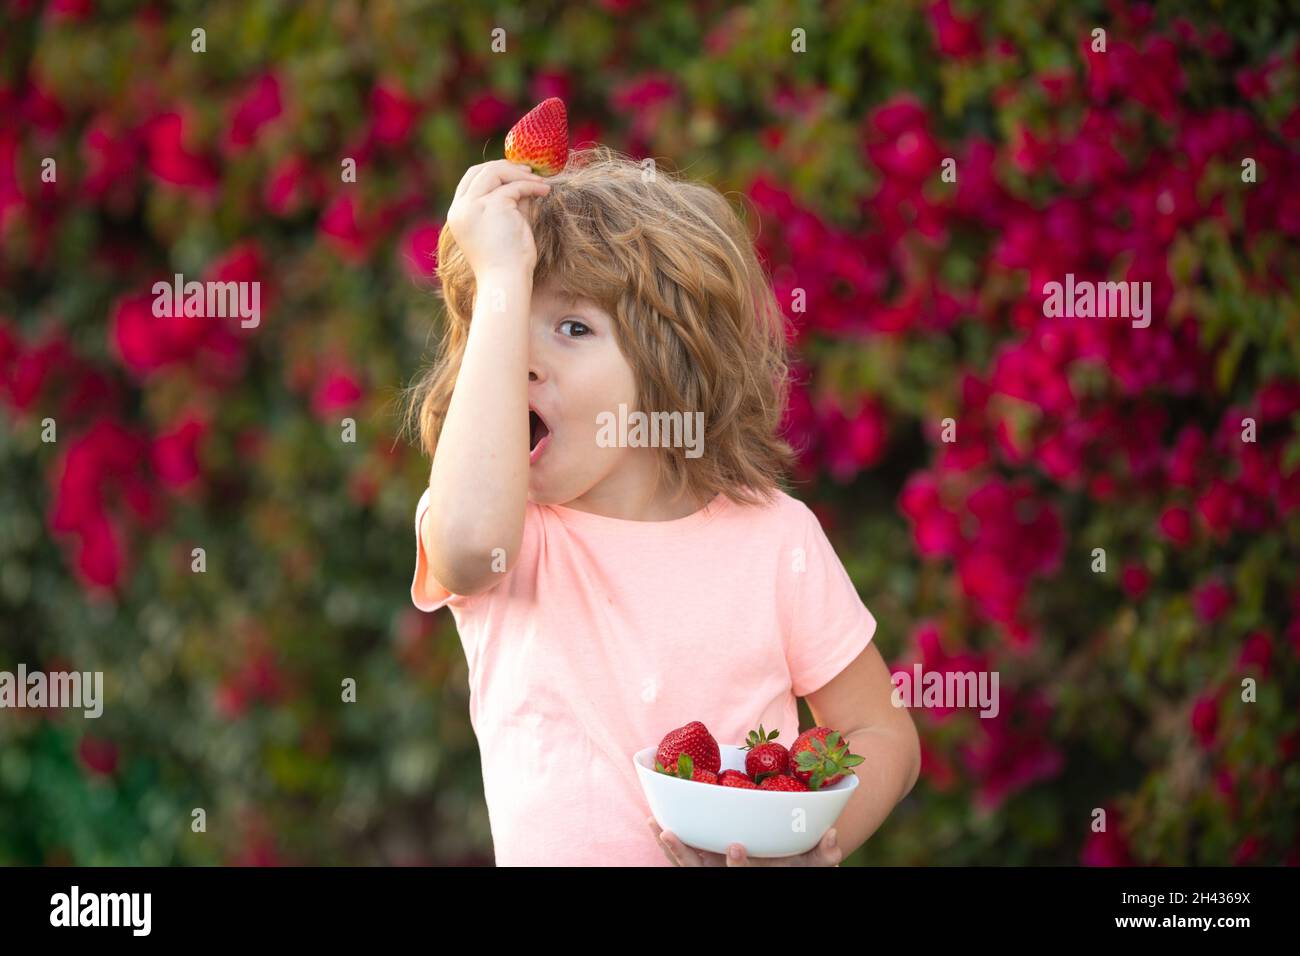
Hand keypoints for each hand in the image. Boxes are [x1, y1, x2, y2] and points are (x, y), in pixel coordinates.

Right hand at [445, 159, 550, 278]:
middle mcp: (461, 208)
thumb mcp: (504, 226)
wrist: (506, 280)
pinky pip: (514, 187)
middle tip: (529, 172)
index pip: (470, 181)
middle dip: (505, 167)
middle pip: (479, 171)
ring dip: (520, 175)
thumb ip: (508, 203)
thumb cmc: (507, 262)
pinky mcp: (493, 205)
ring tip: (540, 183)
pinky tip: (545, 192)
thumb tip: (524, 181)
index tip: (514, 173)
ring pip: (495, 172)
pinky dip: (531, 186)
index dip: (492, 171)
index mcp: (458, 215)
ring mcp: (474, 206)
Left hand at [647, 817, 843, 866]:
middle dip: (683, 855)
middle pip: (700, 872)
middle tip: (670, 834)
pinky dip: (668, 840)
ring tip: (654, 823)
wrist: (780, 869)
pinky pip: (681, 856)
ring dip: (668, 846)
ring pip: (684, 865)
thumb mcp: (814, 865)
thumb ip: (825, 853)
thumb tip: (833, 833)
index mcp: (754, 876)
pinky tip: (656, 819)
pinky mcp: (702, 862)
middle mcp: (727, 876)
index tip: (735, 846)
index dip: (737, 866)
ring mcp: (711, 871)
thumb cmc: (798, 866)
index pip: (742, 876)